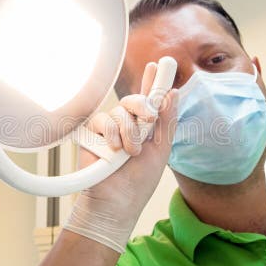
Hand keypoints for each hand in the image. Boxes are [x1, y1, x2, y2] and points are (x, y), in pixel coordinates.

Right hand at [65, 62, 178, 251]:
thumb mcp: (161, 149)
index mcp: (146, 127)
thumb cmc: (140, 181)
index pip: (150, 99)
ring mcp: (109, 128)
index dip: (154, 80)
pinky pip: (102, 120)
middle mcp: (127, 124)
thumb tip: (173, 93)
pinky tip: (112, 151)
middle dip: (144, 105)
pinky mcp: (92, 133)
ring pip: (120, 111)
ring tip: (130, 153)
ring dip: (129, 132)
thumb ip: (167, 121)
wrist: (118, 201)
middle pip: (134, 99)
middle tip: (150, 120)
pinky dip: (111, 135)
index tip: (159, 65)